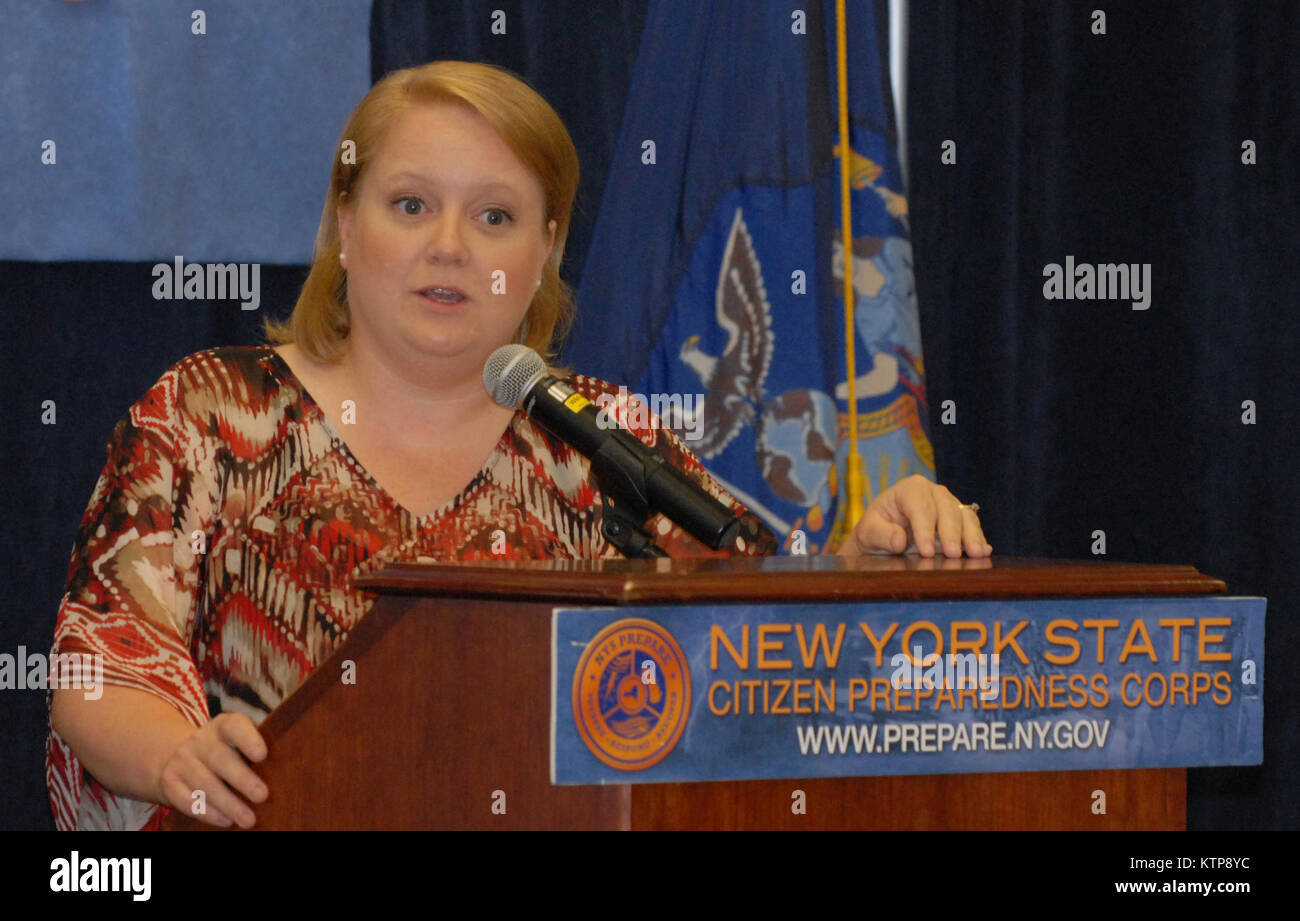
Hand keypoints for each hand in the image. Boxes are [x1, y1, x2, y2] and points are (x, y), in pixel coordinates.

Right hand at [155, 713, 267, 828]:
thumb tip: (284, 776)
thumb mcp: (236, 743)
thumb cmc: (224, 752)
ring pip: (205, 783)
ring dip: (229, 804)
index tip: (262, 755)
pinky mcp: (169, 782)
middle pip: (221, 759)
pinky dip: (207, 813)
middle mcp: (200, 741)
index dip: (248, 739)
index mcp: (222, 726)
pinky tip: (226, 821)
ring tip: (248, 820)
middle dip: (242, 779)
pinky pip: (187, 800)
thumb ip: (255, 753)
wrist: (176, 756)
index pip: (234, 727)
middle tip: (262, 796)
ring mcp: (182, 761)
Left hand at [837, 474, 991, 557]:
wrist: (883, 538)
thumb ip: (881, 535)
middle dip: (950, 532)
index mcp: (910, 489)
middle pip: (946, 509)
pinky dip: (978, 539)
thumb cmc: (875, 531)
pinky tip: (984, 551)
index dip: (924, 528)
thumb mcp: (868, 533)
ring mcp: (949, 504)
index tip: (925, 551)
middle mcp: (933, 493)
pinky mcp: (960, 519)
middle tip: (952, 555)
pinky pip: (972, 526)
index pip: (920, 506)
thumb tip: (899, 541)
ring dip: (971, 535)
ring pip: (964, 515)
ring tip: (975, 554)